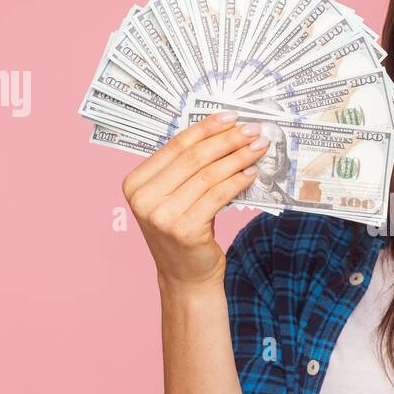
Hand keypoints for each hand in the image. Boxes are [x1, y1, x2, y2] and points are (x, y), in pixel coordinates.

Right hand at [120, 111, 269, 293]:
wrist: (185, 277)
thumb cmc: (183, 231)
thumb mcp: (174, 197)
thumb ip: (187, 169)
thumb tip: (225, 132)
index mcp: (135, 183)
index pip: (176, 146)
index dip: (206, 128)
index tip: (231, 117)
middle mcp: (143, 199)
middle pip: (193, 158)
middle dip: (227, 140)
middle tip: (252, 130)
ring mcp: (162, 216)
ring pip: (208, 175)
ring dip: (238, 158)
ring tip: (258, 148)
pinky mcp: (185, 230)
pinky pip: (218, 196)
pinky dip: (237, 181)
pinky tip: (251, 173)